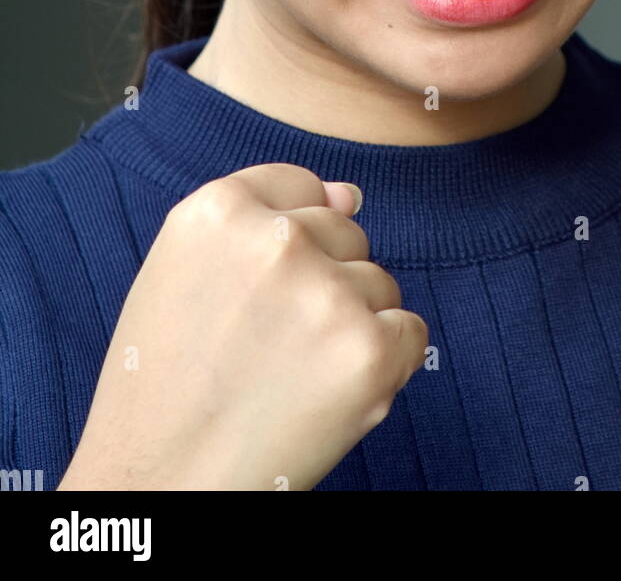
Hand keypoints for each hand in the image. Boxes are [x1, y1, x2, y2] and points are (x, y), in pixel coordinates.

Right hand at [57, 164, 427, 490]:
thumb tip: (350, 194)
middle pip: (346, 232)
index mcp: (217, 210)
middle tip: (266, 347)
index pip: (300, 185)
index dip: (289, 241)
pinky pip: (411, 332)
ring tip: (289, 375)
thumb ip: (262, 218)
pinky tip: (326, 395)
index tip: (262, 289)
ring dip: (351, 325)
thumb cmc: (165, 385)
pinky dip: (385, 366)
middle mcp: (275, 240)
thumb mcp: (184, 273)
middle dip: (322, 282)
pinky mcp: (368, 350)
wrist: (159, 485)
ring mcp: (325, 294)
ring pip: (379, 282)